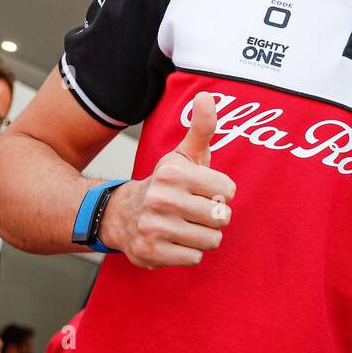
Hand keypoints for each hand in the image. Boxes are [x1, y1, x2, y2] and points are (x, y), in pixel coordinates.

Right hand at [99, 91, 234, 268]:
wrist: (122, 214)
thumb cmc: (166, 183)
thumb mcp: (184, 155)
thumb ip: (202, 127)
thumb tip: (207, 95)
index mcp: (174, 173)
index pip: (228, 190)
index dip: (221, 193)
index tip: (204, 191)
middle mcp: (162, 199)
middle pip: (222, 217)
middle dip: (214, 216)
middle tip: (196, 210)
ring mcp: (155, 227)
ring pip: (212, 240)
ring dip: (204, 235)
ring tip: (186, 225)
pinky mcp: (151, 252)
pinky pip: (195, 257)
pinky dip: (190, 252)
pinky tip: (175, 240)